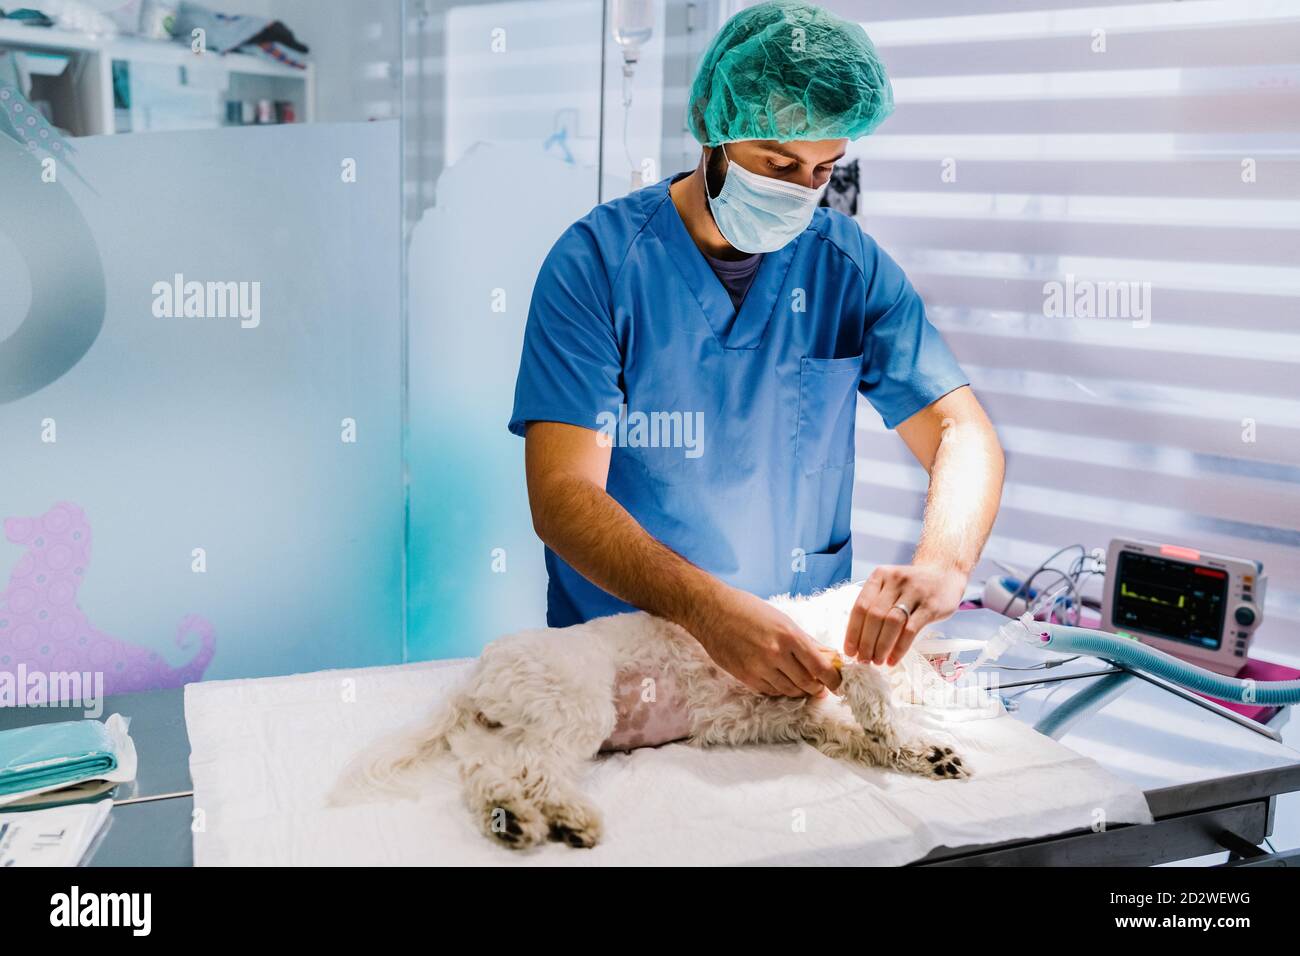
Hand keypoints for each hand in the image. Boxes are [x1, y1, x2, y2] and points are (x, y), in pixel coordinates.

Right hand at [687, 587, 841, 696]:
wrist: (711, 611)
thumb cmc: (748, 609)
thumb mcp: (782, 619)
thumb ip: (806, 641)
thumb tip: (828, 656)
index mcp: (789, 636)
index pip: (821, 667)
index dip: (833, 679)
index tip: (838, 683)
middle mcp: (776, 655)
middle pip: (807, 683)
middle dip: (817, 688)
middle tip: (821, 686)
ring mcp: (760, 668)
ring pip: (789, 691)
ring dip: (799, 691)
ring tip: (802, 685)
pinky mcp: (746, 677)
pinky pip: (771, 691)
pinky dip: (781, 690)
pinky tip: (782, 682)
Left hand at [845, 563, 967, 666]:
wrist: (944, 574)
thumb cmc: (911, 586)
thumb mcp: (890, 586)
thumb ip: (874, 604)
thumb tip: (856, 638)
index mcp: (880, 576)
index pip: (860, 606)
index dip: (853, 631)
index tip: (849, 650)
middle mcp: (895, 581)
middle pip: (874, 616)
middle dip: (866, 642)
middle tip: (864, 659)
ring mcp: (914, 592)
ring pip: (892, 623)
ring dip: (881, 646)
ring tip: (877, 661)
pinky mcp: (930, 606)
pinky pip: (911, 630)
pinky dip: (899, 648)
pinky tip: (893, 659)